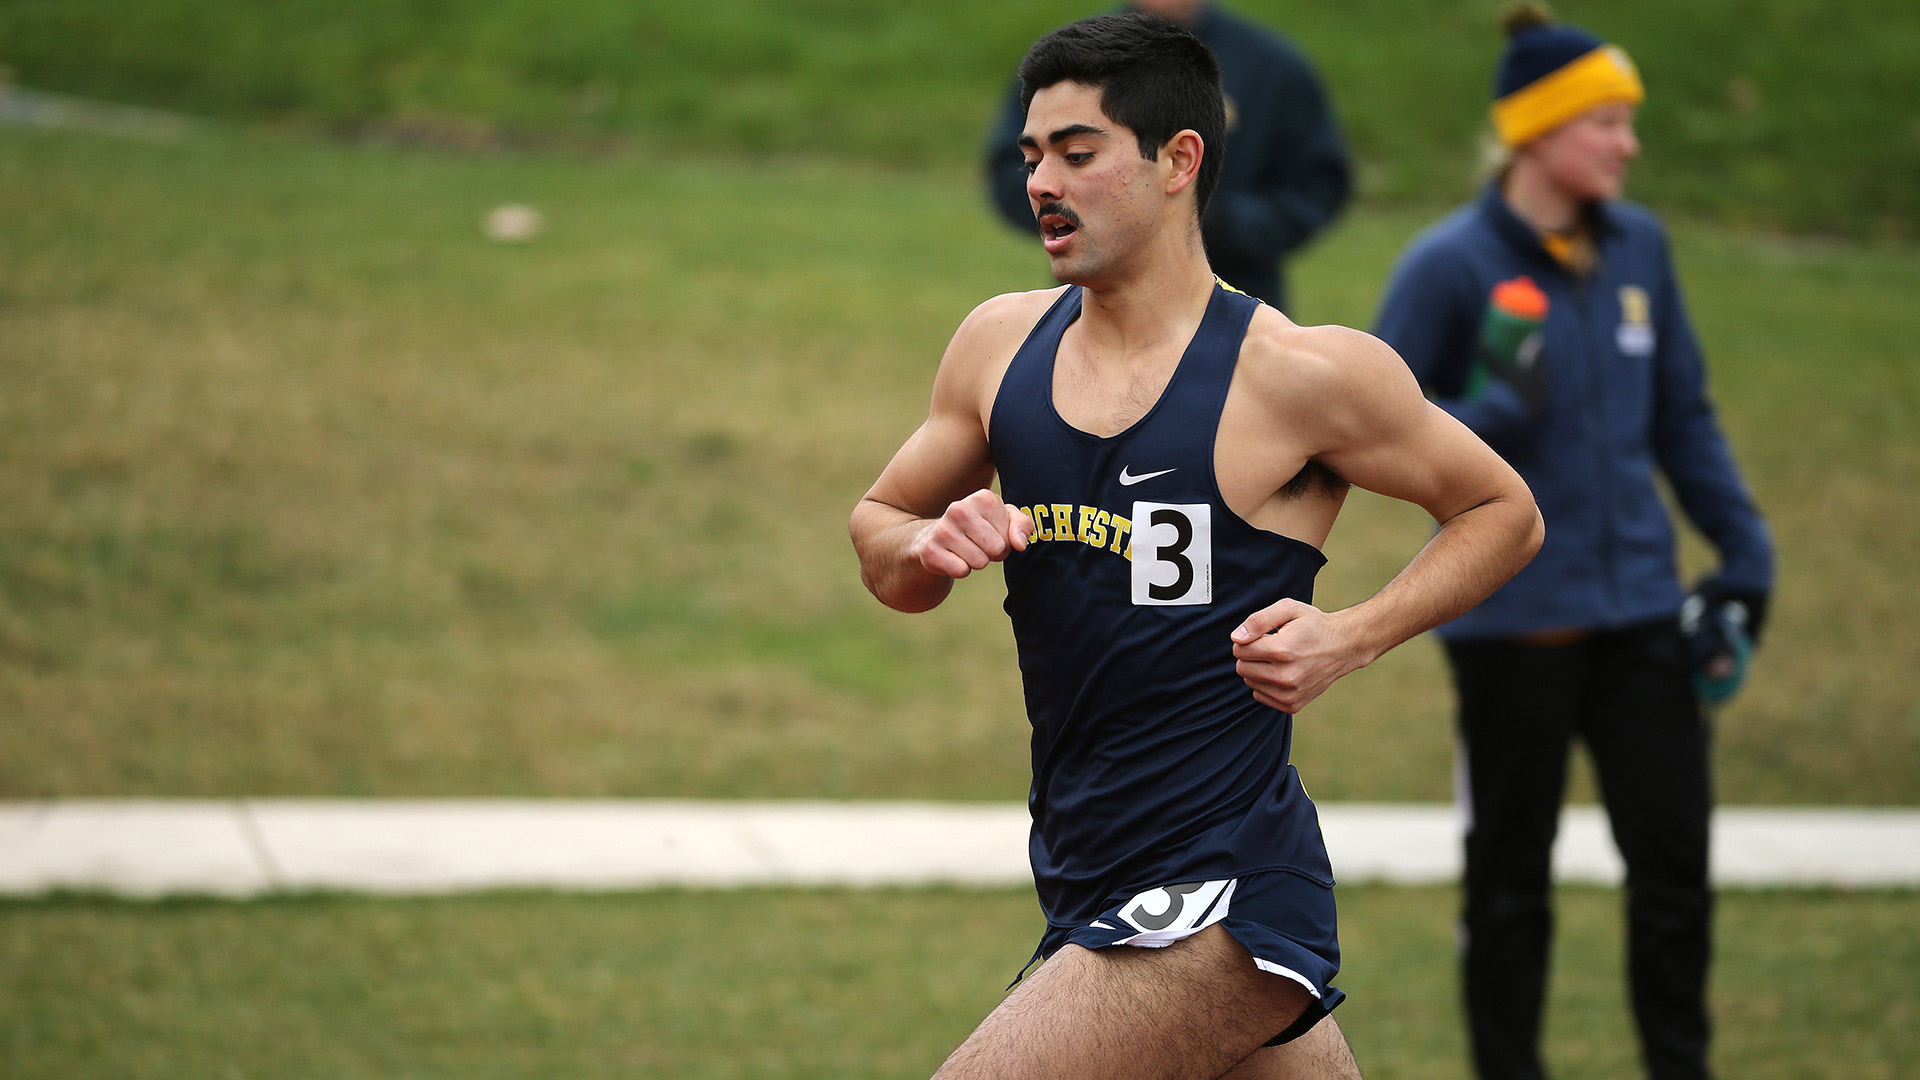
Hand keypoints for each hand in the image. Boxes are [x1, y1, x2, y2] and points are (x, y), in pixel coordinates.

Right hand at [908, 490, 1032, 579]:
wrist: (934, 537)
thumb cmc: (979, 528)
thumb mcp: (1005, 520)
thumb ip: (1023, 526)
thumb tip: (1020, 544)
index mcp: (983, 498)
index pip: (1010, 537)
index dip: (1004, 542)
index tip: (990, 534)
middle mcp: (959, 509)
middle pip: (996, 549)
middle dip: (991, 553)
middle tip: (978, 545)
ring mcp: (942, 529)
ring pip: (979, 562)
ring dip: (976, 562)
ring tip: (965, 549)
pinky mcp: (930, 549)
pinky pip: (961, 571)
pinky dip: (960, 570)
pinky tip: (952, 557)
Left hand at [1229, 599, 1368, 713]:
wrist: (1343, 646)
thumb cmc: (1314, 625)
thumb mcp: (1288, 609)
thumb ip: (1258, 620)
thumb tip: (1237, 638)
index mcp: (1282, 650)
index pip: (1239, 650)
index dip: (1247, 640)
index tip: (1264, 636)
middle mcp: (1286, 676)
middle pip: (1242, 668)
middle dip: (1251, 655)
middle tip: (1271, 647)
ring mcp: (1290, 694)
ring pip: (1250, 683)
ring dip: (1258, 670)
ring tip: (1280, 659)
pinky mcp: (1292, 705)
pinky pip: (1260, 696)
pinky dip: (1266, 684)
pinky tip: (1283, 673)